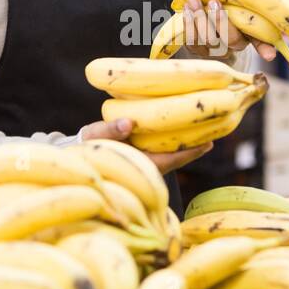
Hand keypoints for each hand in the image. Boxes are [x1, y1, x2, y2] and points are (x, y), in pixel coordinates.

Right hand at [79, 117, 212, 172]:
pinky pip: (161, 147)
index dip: (191, 152)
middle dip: (195, 145)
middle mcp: (145, 164)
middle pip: (177, 156)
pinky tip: (179, 125)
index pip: (171, 160)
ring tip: (205, 125)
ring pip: (171, 152)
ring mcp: (143, 160)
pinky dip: (172, 137)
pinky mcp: (139, 154)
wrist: (71, 156)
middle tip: (216, 129)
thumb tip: (129, 124)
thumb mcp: (93, 137)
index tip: (209, 143)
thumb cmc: (84, 148)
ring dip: (185, 140)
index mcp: (138, 164)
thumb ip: (110, 130)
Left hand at [181, 0, 277, 62]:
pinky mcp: (196, 49)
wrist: (203, 8)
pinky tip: (186, 9)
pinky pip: (192, 41)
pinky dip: (188, 24)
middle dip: (221, 21)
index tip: (270, 55)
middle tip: (214, 2)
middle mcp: (234, 45)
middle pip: (231, 40)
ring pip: (209, 40)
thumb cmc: (227, 1)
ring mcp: (214, 49)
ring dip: (200, 19)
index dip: (265, 49)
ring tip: (194, 0)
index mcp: (250, 32)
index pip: (262, 43)